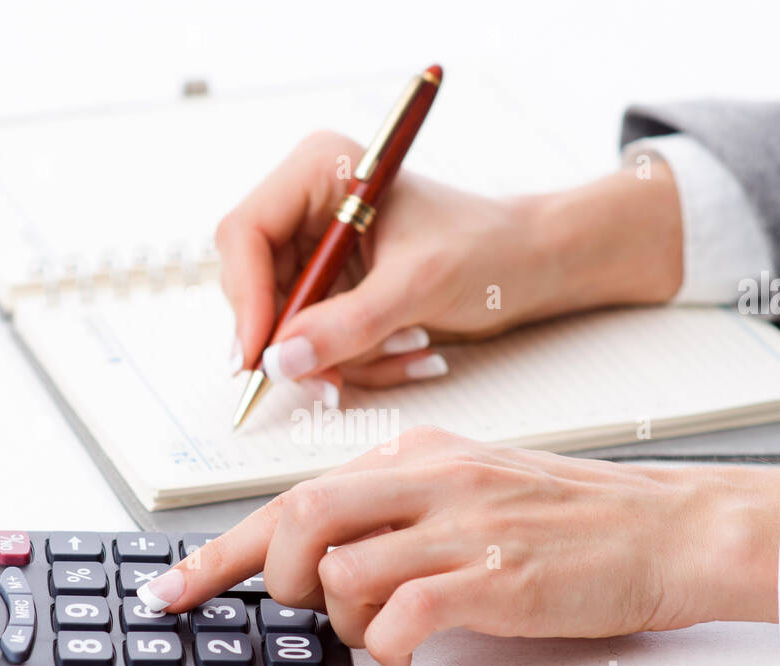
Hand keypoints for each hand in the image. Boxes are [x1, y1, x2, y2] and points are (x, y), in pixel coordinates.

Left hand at [136, 427, 779, 665]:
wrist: (668, 526)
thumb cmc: (573, 514)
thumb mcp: (471, 484)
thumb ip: (397, 507)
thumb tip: (328, 556)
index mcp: (418, 452)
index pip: (296, 492)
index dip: (222, 549)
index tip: (175, 587)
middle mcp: (431, 478)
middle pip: (300, 516)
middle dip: (274, 576)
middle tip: (299, 606)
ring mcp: (463, 525)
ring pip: (344, 570)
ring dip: (343, 619)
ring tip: (381, 629)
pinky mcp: (497, 577)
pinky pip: (404, 615)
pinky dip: (391, 645)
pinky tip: (414, 649)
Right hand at [216, 131, 683, 402]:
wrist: (533, 265)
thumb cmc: (488, 249)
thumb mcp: (418, 287)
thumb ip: (347, 326)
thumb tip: (280, 362)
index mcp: (320, 170)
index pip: (245, 234)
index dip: (246, 299)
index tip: (258, 357)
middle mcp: (309, 206)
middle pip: (256, 287)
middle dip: (302, 340)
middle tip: (334, 381)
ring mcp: (319, 251)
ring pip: (288, 326)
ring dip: (346, 356)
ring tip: (411, 347)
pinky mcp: (336, 289)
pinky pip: (320, 342)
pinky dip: (362, 360)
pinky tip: (413, 351)